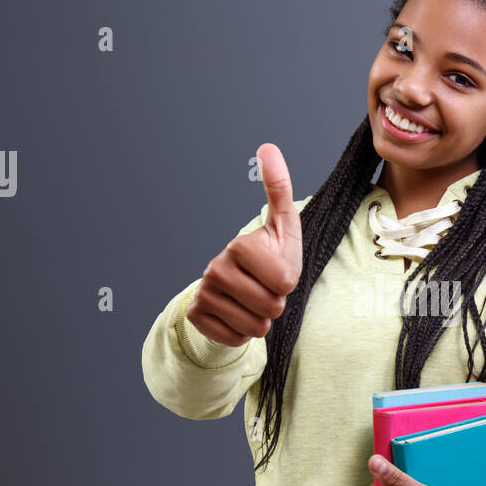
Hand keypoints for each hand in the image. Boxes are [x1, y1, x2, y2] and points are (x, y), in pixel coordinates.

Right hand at [185, 143, 303, 346]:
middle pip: (272, 306)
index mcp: (240, 245)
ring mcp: (203, 293)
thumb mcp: (282, 226)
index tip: (277, 272)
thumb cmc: (269, 258)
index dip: (289, 282)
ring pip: (255, 327)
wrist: (236, 290)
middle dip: (276, 303)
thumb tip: (267, 146)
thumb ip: (278, 189)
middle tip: (265, 289)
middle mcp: (215, 267)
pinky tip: (236, 316)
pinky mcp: (196, 317)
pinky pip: (236, 339)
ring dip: (261, 321)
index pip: (286, 281)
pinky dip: (242, 334)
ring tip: (253, 302)